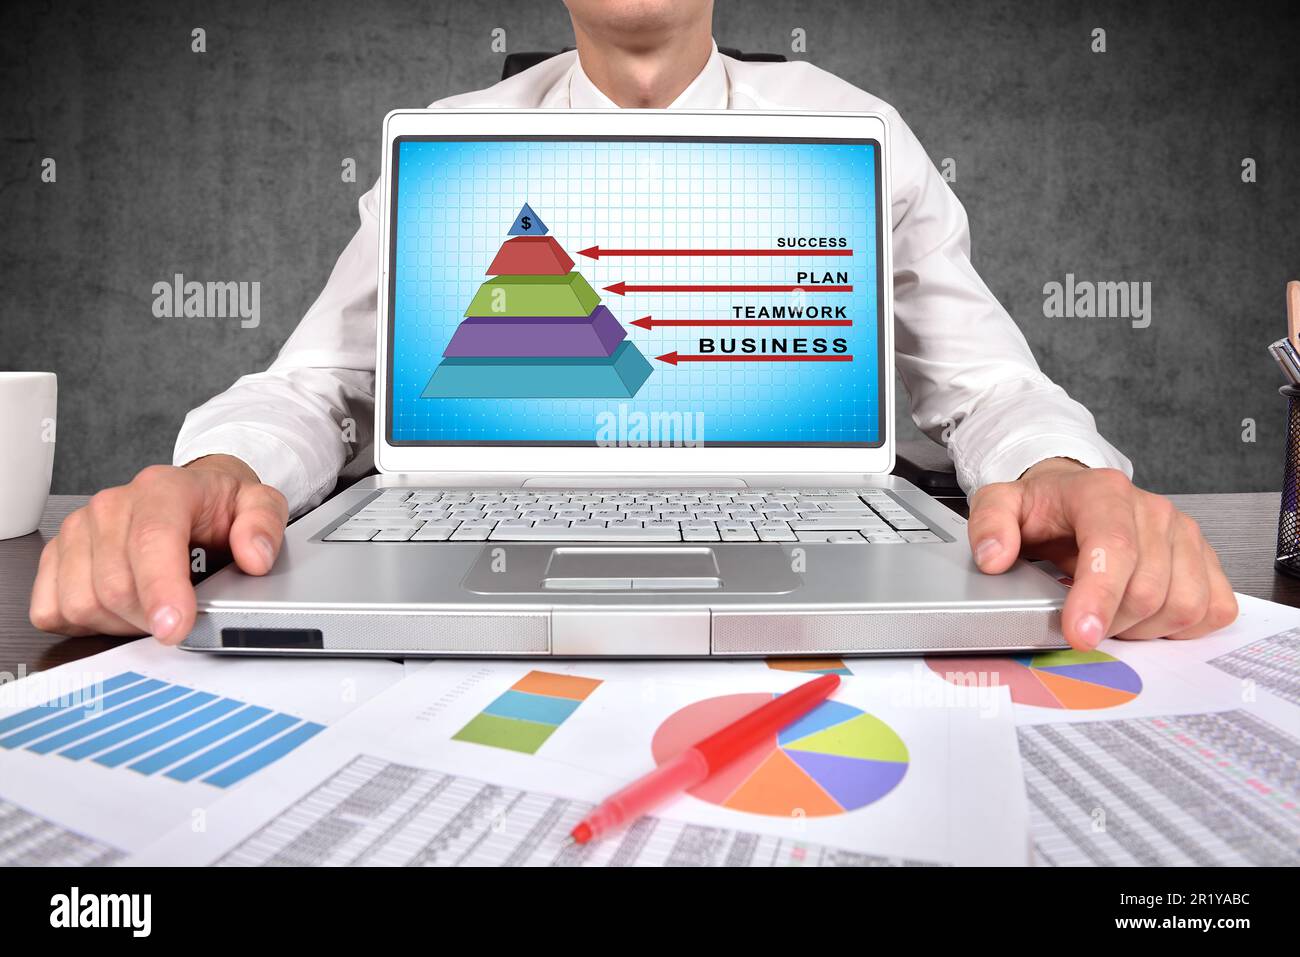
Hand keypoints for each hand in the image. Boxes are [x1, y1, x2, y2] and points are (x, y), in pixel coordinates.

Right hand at [29, 456, 287, 644]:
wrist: (193, 495)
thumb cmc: (220, 506)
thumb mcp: (260, 504)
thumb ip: (265, 524)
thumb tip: (255, 556)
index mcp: (162, 490)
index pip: (152, 541)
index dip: (161, 590)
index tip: (175, 628)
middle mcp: (112, 506)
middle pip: (115, 585)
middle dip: (150, 618)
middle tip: (179, 617)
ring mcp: (79, 530)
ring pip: (81, 603)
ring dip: (119, 623)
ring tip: (151, 608)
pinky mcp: (57, 554)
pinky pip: (51, 608)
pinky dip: (84, 623)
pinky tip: (117, 610)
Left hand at [967, 458, 1236, 649]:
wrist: (1074, 496)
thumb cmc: (1044, 507)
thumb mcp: (1000, 504)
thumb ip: (989, 525)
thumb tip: (994, 557)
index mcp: (1104, 494)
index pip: (1114, 549)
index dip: (1099, 597)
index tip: (1079, 634)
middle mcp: (1153, 511)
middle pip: (1147, 591)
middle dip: (1110, 623)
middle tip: (1080, 620)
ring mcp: (1184, 535)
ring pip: (1183, 606)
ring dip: (1143, 628)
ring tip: (1110, 615)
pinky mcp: (1205, 559)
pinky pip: (1213, 609)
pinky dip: (1179, 626)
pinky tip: (1146, 617)